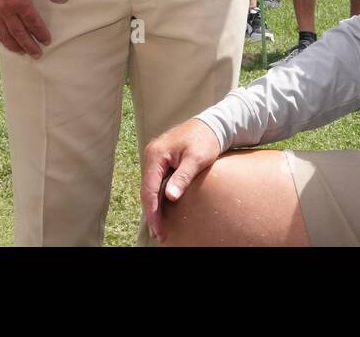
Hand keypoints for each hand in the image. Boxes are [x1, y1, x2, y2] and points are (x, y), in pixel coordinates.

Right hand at [0, 0, 68, 56]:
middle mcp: (3, 9)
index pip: (32, 23)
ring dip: (12, 44)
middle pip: (17, 33)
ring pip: (2, 34)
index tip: (46, 41)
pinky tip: (4, 39)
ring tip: (21, 52)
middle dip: (28, 45)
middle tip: (36, 54)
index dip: (40, 33)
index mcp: (18, 2)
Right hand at [141, 119, 223, 240]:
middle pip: (147, 190)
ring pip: (151, 188)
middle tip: (159, 234)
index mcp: (156, 154)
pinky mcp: (162, 161)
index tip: (158, 228)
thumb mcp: (197, 159)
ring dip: (155, 207)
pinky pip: (157, 183)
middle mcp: (151, 156)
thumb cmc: (206, 139)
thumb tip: (170, 197)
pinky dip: (159, 198)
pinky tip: (163, 210)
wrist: (213, 125)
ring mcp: (156, 159)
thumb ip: (182, 177)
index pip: (149, 188)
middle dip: (152, 213)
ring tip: (159, 228)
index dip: (152, 211)